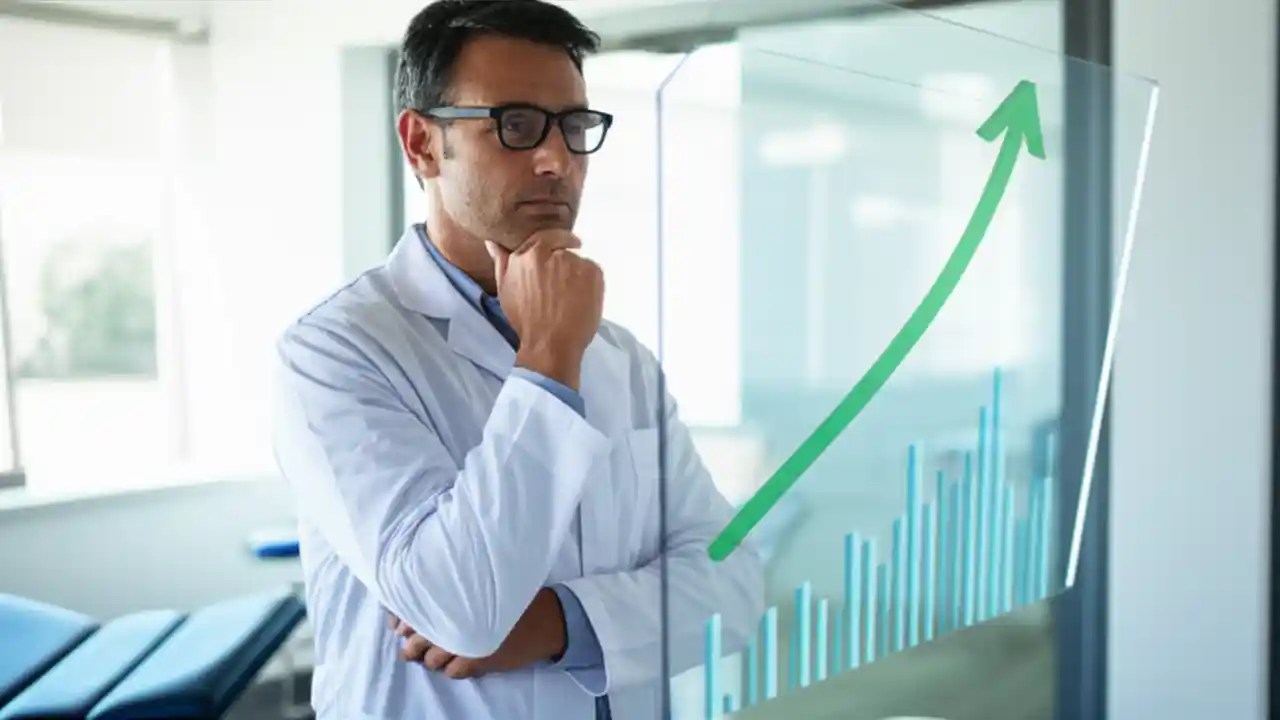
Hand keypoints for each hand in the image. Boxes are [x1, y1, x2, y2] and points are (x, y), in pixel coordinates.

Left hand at [389, 588, 567, 678]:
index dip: (403, 622)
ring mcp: (466, 643)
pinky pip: (453, 672)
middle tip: (412, 644)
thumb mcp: (483, 583)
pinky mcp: (479, 661)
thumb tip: (424, 593)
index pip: (415, 612)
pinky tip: (460, 661)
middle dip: (413, 644)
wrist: (547, 619)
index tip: (400, 626)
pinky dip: (453, 669)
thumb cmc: (516, 595)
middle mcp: (456, 620)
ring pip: (433, 659)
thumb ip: (455, 586)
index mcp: (455, 597)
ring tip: (436, 654)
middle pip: (418, 640)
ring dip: (432, 658)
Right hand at [486, 230, 603, 390]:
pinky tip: (580, 299)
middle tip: (561, 286)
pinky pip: (592, 271)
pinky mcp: (594, 273)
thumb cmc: (525, 319)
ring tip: (569, 297)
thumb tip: (492, 242)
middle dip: (562, 264)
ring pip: (577, 261)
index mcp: (529, 254)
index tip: (558, 250)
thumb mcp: (506, 289)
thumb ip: (501, 262)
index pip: (546, 237)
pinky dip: (589, 282)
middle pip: (562, 249)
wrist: (550, 344)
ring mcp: (576, 263)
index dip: (552, 245)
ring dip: (575, 273)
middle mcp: (554, 254)